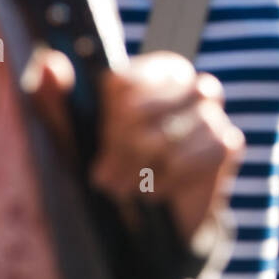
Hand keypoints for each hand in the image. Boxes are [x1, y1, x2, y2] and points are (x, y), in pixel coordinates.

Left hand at [26, 47, 243, 241]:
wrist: (152, 215)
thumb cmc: (113, 163)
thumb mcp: (74, 133)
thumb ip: (55, 97)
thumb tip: (50, 63)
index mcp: (155, 72)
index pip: (125, 84)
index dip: (110, 120)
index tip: (104, 140)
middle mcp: (189, 84)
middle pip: (143, 111)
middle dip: (121, 150)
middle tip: (110, 174)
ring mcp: (213, 113)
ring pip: (168, 137)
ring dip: (142, 169)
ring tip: (131, 185)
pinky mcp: (229, 143)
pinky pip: (195, 157)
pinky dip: (169, 179)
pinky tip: (160, 188)